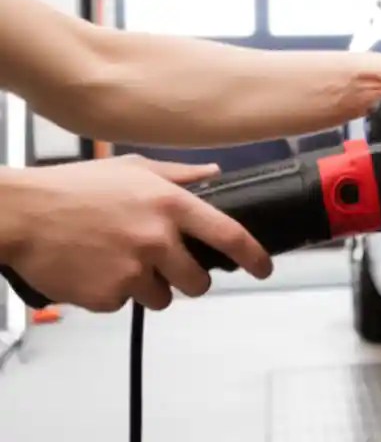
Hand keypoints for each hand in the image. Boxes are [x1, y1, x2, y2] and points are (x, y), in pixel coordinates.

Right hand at [4, 155, 272, 311]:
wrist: (20, 214)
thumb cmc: (73, 188)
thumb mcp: (131, 168)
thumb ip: (178, 174)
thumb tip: (213, 173)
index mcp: (170, 204)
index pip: (229, 235)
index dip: (253, 256)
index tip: (264, 268)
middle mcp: (157, 238)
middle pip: (198, 281)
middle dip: (189, 281)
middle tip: (166, 268)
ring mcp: (133, 269)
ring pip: (162, 298)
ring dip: (148, 287)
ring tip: (118, 261)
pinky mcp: (108, 296)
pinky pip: (124, 304)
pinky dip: (113, 294)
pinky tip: (93, 269)